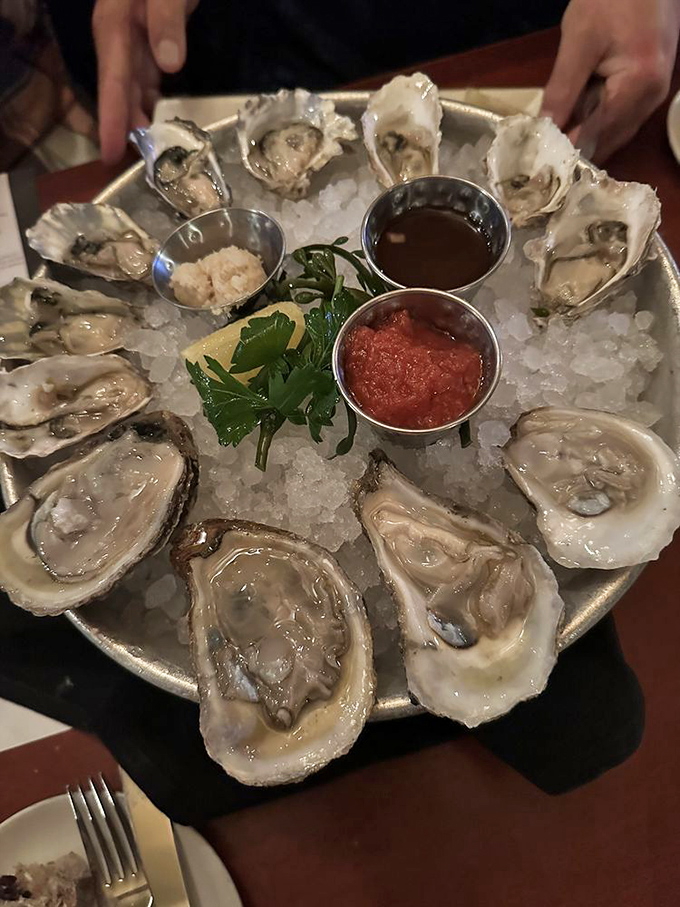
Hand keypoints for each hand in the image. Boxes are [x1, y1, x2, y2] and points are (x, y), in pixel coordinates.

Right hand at [92, 0, 198, 163]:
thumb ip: (168, 21)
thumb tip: (167, 64)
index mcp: (116, 26)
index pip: (113, 82)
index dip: (111, 119)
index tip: (108, 152)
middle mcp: (119, 36)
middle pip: (119, 90)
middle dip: (121, 126)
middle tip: (127, 165)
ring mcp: (134, 38)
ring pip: (132, 86)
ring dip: (136, 117)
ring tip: (143, 151)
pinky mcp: (150, 37)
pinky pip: (146, 76)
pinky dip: (150, 99)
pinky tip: (156, 118)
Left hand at [542, 0, 679, 161]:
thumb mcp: (580, 41)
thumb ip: (562, 90)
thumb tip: (544, 130)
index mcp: (639, 87)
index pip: (597, 137)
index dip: (565, 154)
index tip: (536, 167)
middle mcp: (652, 98)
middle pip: (608, 141)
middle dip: (574, 151)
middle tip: (538, 161)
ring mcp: (654, 93)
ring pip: (613, 131)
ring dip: (583, 136)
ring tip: (550, 143)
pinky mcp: (649, 84)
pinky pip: (618, 115)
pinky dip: (594, 120)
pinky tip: (571, 120)